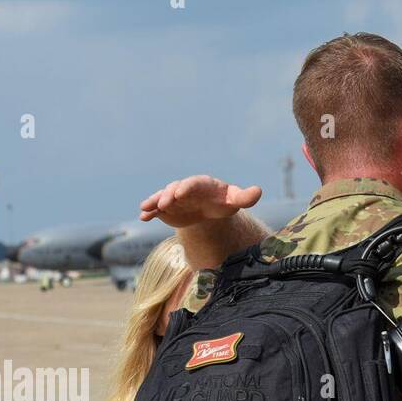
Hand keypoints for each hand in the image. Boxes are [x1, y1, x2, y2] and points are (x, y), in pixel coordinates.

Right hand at [139, 175, 262, 226]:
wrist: (209, 211)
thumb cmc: (223, 203)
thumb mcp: (235, 200)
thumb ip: (245, 197)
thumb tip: (258, 191)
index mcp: (202, 184)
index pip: (193, 184)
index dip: (187, 188)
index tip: (181, 193)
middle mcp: (184, 188)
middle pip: (175, 189)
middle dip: (169, 195)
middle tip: (165, 202)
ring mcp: (173, 198)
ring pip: (162, 197)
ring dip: (155, 202)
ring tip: (147, 208)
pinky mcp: (166, 208)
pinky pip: (156, 209)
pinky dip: (149, 211)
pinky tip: (143, 217)